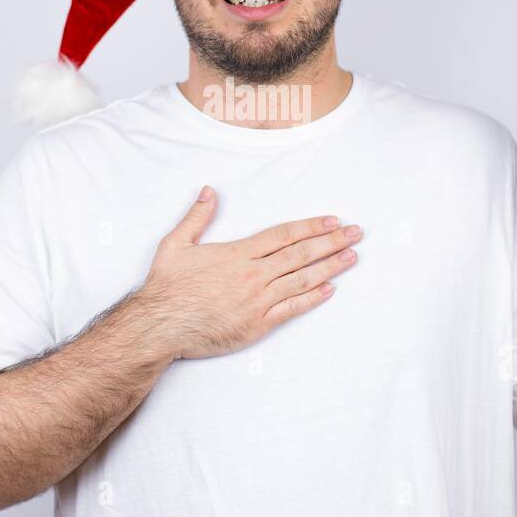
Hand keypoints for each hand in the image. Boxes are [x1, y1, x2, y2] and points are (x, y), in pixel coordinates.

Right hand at [133, 187, 363, 359]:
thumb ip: (196, 217)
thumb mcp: (175, 244)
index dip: (311, 226)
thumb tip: (210, 191)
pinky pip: (291, 310)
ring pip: (302, 280)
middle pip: (300, 254)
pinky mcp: (257, 324)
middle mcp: (253, 275)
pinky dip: (312, 299)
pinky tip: (330, 290)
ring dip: (330, 267)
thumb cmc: (167, 287)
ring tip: (352, 257)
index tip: (332, 220)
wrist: (160, 325)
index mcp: (237, 254)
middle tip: (356, 233)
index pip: (283, 235)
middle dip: (332, 242)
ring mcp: (257, 301)